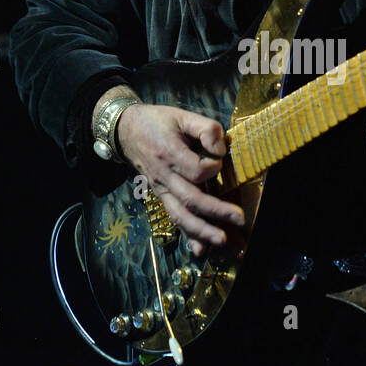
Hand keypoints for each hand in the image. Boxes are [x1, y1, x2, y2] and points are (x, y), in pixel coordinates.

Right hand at [116, 104, 243, 256]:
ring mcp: (161, 189)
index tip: (219, 158)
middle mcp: (164, 176)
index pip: (196, 170)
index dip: (213, 167)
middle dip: (216, 211)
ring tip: (222, 240)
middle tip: (239, 219)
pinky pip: (174, 218)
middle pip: (191, 199)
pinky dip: (187, 235)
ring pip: (181, 215)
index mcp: (169, 154)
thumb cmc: (157, 122)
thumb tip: (221, 149)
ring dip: (202, 230)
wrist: (126, 131)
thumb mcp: (182, 115)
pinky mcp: (161, 196)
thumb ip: (206, 129)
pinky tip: (200, 249)